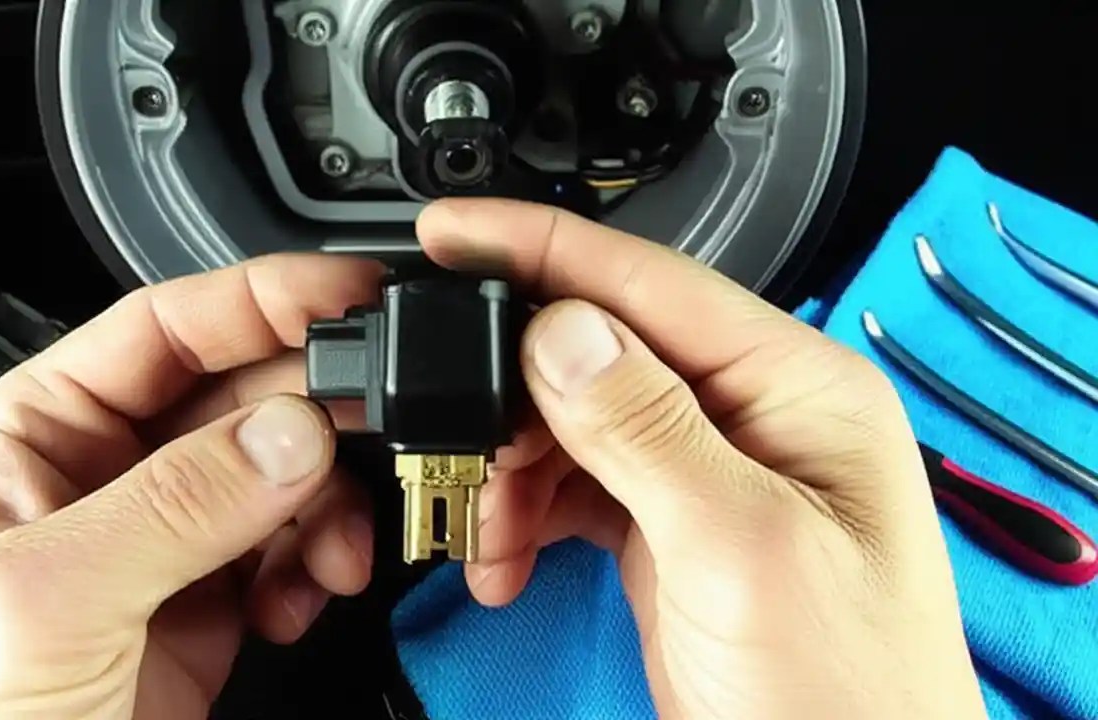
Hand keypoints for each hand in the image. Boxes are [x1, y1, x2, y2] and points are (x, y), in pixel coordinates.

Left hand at [0, 256, 386, 718]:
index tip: (347, 295)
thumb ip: (171, 506)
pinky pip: (288, 556)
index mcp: (28, 438)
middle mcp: (99, 482)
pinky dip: (316, 569)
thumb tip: (290, 432)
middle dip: (315, 418)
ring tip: (332, 552)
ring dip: (326, 505)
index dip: (258, 301)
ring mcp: (158, 551)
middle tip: (375, 435)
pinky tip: (301, 598)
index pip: (159, 331)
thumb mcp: (44, 602)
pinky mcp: (204, 615)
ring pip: (279, 478)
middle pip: (238, 400)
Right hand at [418, 200, 985, 718]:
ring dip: (511, 468)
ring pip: (571, 421)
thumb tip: (565, 331)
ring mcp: (703, 473)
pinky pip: (572, 486)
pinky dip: (525, 513)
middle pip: (598, 350)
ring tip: (486, 524)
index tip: (451, 234)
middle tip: (452, 434)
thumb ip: (650, 431)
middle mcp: (749, 416)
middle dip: (511, 391)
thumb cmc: (844, 692)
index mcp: (796, 388)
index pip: (651, 283)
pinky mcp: (665, 526)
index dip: (541, 250)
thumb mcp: (743, 550)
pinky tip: (507, 554)